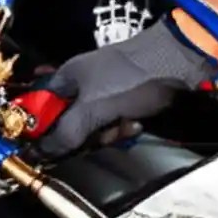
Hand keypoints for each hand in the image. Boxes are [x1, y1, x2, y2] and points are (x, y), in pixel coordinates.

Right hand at [36, 18, 216, 156]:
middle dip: (85, 135)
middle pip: (67, 122)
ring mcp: (103, 93)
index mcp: (65, 78)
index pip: (39, 107)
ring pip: (92, 126)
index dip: (42, 128)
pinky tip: (135, 123)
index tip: (51, 147)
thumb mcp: (93, 108)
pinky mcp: (123, 102)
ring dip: (109, 133)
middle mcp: (81, 85)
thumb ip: (65, 132)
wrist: (178, 64)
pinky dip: (123, 127)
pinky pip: (113, 123)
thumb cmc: (131, 78)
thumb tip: (41, 153)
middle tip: (99, 135)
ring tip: (124, 126)